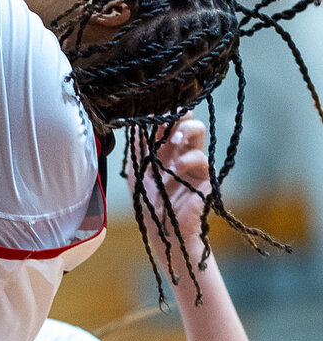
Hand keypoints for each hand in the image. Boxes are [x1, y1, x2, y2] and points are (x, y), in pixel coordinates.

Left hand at [140, 117, 211, 270]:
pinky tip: (177, 167)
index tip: (150, 111)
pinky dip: (188, 159)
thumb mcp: (137, 169)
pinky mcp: (204, 176)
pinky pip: (201, 158)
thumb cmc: (149, 200)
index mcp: (163, 146)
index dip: (161, 112)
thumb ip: (138, 147)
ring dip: (185, 130)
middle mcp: (180, 149)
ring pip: (199, 131)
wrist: (160, 228)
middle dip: (179, 113)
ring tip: (173, 140)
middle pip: (186, 118)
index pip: (167, 120)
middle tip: (169, 117)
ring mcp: (193, 161)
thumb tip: (136, 121)